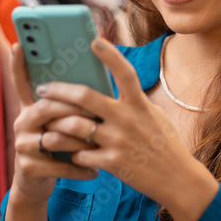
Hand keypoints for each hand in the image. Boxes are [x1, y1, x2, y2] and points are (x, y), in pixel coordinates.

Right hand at [10, 43, 99, 205]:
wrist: (38, 185)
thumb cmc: (60, 150)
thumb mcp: (61, 126)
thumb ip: (70, 107)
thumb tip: (97, 87)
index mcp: (31, 108)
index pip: (22, 83)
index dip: (19, 64)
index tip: (20, 44)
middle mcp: (22, 122)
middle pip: (48, 107)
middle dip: (75, 109)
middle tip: (97, 113)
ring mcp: (22, 145)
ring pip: (56, 136)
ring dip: (82, 142)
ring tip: (100, 146)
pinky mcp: (28, 167)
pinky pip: (59, 164)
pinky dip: (81, 168)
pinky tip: (95, 172)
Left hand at [33, 37, 216, 217]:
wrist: (177, 180)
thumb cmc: (165, 144)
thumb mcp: (154, 116)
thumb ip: (133, 102)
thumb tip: (113, 87)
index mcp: (139, 105)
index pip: (125, 73)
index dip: (110, 55)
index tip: (94, 41)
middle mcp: (127, 120)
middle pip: (85, 97)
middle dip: (59, 90)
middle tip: (43, 89)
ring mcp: (118, 142)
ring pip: (74, 127)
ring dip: (56, 124)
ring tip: (46, 123)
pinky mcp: (112, 163)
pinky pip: (80, 154)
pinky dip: (71, 153)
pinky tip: (68, 152)